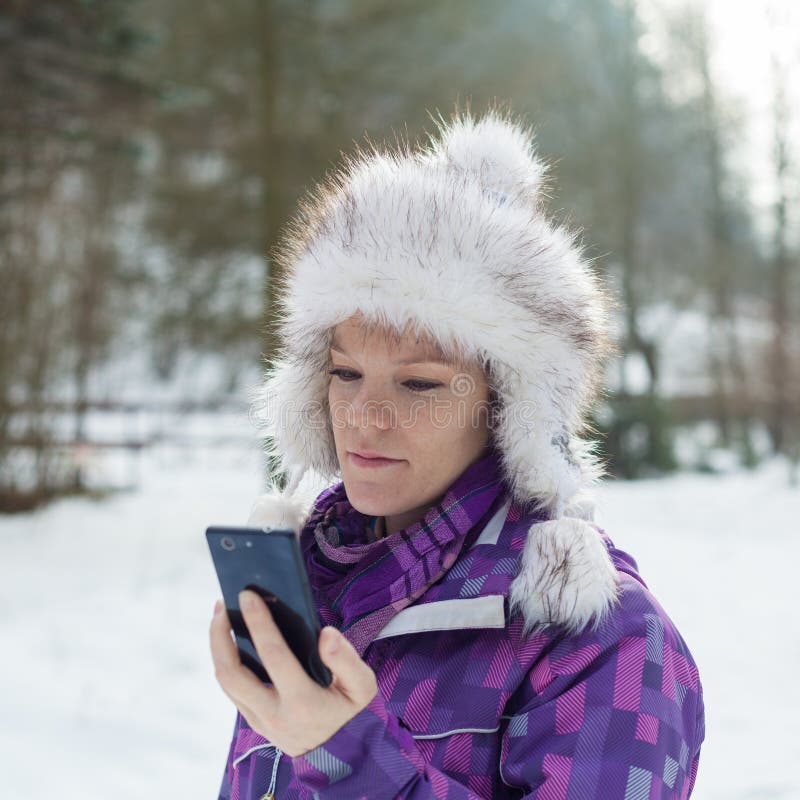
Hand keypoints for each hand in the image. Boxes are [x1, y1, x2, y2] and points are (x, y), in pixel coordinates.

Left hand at [209, 590, 378, 757]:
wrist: (343, 757)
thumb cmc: (352, 713)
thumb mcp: (362, 687)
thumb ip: (347, 659)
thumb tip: (326, 633)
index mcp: (303, 702)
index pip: (274, 656)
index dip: (259, 623)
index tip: (248, 595)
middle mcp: (275, 714)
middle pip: (232, 674)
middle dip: (220, 637)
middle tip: (221, 605)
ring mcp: (261, 721)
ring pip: (226, 683)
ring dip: (218, 647)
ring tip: (222, 615)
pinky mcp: (255, 722)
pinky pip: (233, 689)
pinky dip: (227, 661)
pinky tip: (231, 639)